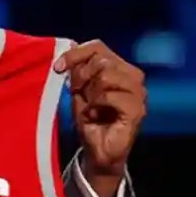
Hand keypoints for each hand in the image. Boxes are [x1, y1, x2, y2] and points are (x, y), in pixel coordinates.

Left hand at [54, 40, 146, 185]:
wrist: (98, 152)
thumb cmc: (90, 120)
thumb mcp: (78, 91)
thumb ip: (77, 69)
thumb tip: (71, 44)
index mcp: (120, 68)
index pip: (98, 46)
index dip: (75, 54)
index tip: (58, 68)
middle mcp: (133, 77)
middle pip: (102, 60)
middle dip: (81, 76)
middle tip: (77, 93)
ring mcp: (138, 93)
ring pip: (107, 76)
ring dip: (90, 92)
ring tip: (89, 105)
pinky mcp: (137, 110)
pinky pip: (110, 96)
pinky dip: (96, 105)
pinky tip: (95, 115)